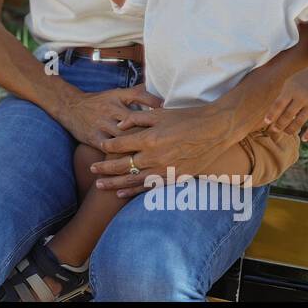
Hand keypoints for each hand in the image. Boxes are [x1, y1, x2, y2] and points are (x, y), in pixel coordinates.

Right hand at [59, 84, 162, 147]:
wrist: (70, 107)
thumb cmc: (99, 101)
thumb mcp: (116, 93)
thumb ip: (137, 93)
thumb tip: (161, 95)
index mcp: (118, 96)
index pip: (139, 96)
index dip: (155, 103)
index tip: (169, 111)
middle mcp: (111, 109)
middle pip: (134, 120)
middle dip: (150, 130)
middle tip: (167, 140)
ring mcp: (102, 124)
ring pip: (123, 137)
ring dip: (138, 146)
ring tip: (155, 155)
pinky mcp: (95, 138)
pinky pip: (110, 149)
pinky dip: (122, 156)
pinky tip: (136, 164)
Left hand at [92, 101, 235, 195]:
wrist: (216, 130)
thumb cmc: (187, 118)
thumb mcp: (160, 113)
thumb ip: (137, 118)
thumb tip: (119, 125)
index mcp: (149, 138)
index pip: (120, 145)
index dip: (107, 146)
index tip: (99, 147)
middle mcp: (154, 157)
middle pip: (122, 165)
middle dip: (104, 168)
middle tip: (91, 170)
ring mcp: (164, 169)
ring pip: (132, 180)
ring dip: (114, 183)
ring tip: (99, 185)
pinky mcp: (174, 177)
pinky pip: (149, 187)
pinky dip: (133, 191)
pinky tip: (121, 194)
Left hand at [264, 65, 307, 140]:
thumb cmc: (301, 81)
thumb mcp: (289, 84)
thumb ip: (282, 97)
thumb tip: (272, 115)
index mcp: (292, 89)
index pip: (279, 104)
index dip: (272, 114)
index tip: (266, 122)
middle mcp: (302, 97)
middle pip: (288, 115)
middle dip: (280, 124)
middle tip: (275, 130)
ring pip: (300, 122)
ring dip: (291, 129)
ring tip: (286, 132)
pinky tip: (303, 139)